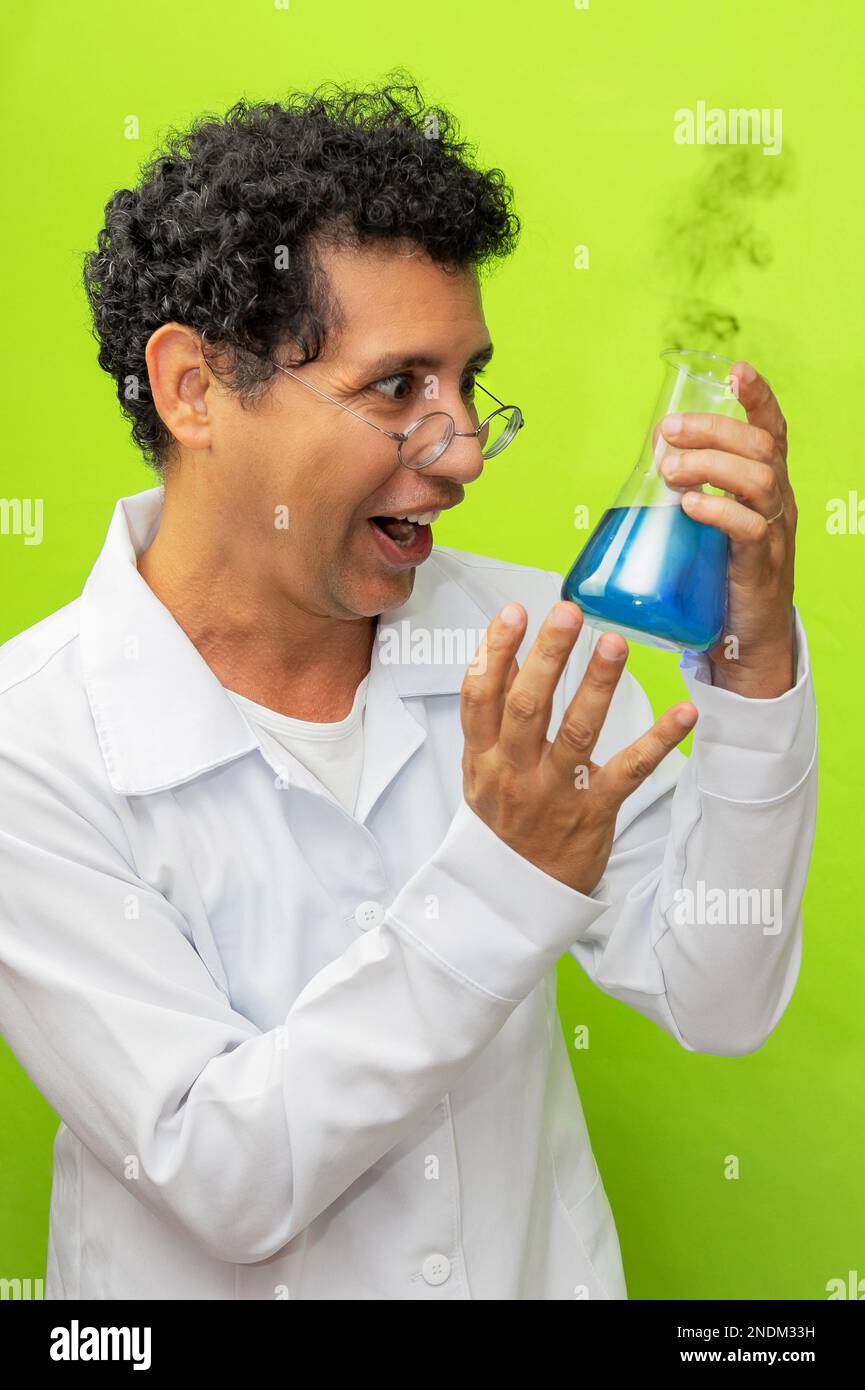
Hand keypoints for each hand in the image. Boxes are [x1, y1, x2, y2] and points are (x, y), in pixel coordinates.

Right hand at [461, 601, 696, 895]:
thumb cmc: (502, 822)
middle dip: (547, 657)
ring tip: (614, 643)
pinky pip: (629, 772)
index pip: (480, 697)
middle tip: (568, 612)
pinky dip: (658, 741)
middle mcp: (515, 773)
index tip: (514, 613)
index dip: (494, 653)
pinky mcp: (594, 813)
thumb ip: (493, 713)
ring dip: (597, 686)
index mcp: (483, 757)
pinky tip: (683, 712)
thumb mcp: (481, 768)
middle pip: (527, 707)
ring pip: (577, 734)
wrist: (514, 898)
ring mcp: (555, 794)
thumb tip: (504, 653)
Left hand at [658, 360, 796, 698]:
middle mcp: (777, 501)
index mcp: (765, 484)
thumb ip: (691, 491)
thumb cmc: (722, 576)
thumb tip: (651, 458)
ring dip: (710, 466)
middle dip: (713, 429)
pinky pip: (749, 528)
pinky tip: (691, 505)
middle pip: (760, 446)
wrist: (747, 639)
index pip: (771, 430)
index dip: (758, 397)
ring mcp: (774, 532)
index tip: (738, 370)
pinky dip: (719, 511)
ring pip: (757, 480)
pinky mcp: (760, 565)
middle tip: (669, 432)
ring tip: (671, 471)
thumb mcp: (711, 524)